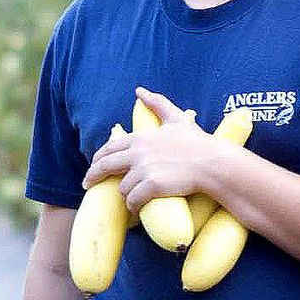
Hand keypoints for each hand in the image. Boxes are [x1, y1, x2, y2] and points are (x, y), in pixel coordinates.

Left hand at [83, 93, 224, 210]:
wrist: (212, 163)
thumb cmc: (197, 142)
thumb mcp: (176, 119)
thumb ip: (157, 103)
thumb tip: (140, 90)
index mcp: (140, 139)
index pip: (109, 148)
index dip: (97, 159)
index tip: (92, 166)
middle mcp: (138, 153)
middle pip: (105, 167)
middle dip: (93, 177)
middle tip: (87, 185)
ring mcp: (144, 170)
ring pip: (122, 188)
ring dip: (126, 194)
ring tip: (132, 198)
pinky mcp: (151, 186)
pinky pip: (133, 201)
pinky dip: (133, 206)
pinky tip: (136, 208)